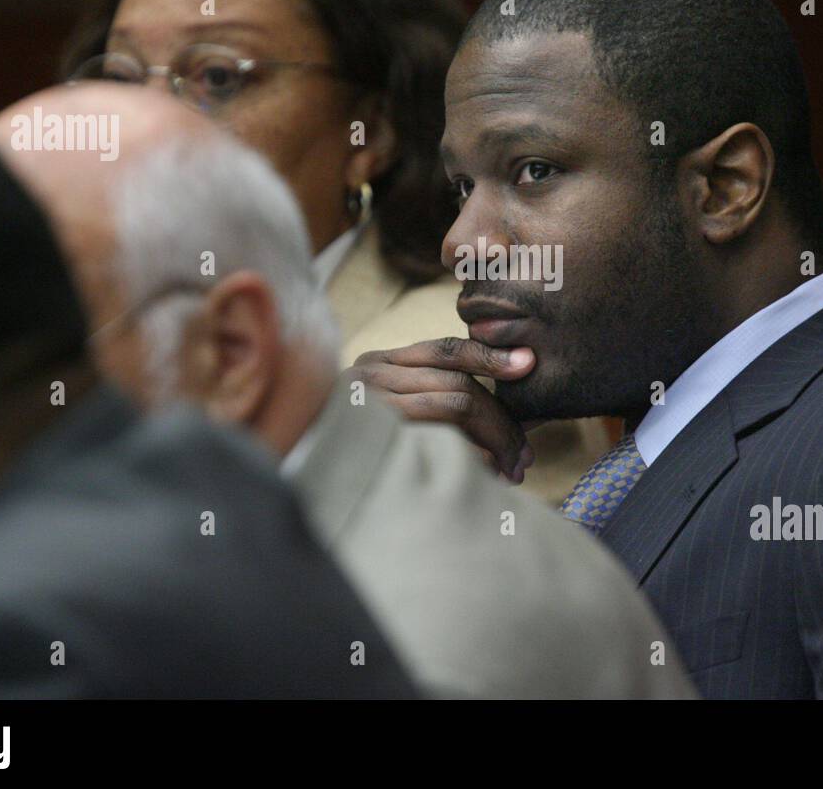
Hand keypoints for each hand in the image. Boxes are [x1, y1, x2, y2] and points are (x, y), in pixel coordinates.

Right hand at [348, 337, 535, 482]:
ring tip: (511, 471)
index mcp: (377, 364)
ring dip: (497, 438)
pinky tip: (484, 475)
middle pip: (459, 381)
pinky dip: (473, 455)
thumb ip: (423, 399)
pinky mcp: (374, 432)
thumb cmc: (346, 452)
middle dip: (503, 419)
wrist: (295, 475)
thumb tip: (490, 415)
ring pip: (457, 403)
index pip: (445, 348)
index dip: (490, 355)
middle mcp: (371, 376)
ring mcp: (369, 403)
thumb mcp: (380, 412)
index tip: (527, 365)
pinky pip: (442, 435)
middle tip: (523, 456)